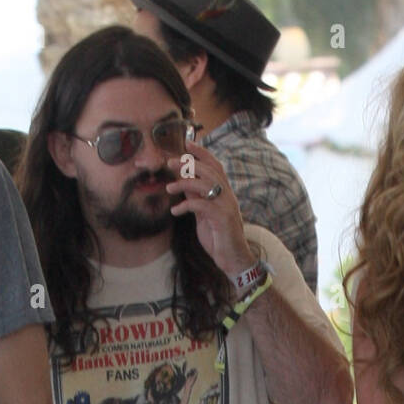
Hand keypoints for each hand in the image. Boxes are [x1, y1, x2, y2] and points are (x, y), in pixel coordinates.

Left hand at [164, 145, 252, 276]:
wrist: (233, 260)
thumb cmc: (218, 238)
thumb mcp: (203, 215)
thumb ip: (196, 199)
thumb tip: (183, 184)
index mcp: (225, 193)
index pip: (215, 166)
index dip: (202, 153)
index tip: (187, 144)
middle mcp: (227, 196)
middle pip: (209, 170)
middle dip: (188, 164)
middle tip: (170, 162)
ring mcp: (226, 206)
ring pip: (205, 184)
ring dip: (184, 183)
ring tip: (169, 188)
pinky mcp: (222, 218)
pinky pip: (201, 205)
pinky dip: (186, 206)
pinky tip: (175, 211)